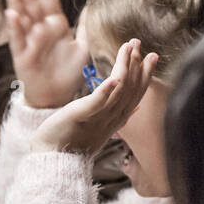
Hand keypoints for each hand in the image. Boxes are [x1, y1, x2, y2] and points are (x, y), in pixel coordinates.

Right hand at [2, 0, 87, 108]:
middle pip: (31, 4)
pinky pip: (18, 39)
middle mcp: (39, 31)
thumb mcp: (83, 48)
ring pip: (21, 17)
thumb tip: (93, 7)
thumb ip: (85, 27)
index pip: (47, 1)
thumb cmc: (69, 74)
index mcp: (54, 26)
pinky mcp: (22, 55)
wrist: (56, 96)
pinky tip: (12, 14)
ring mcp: (29, 42)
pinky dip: (15, 26)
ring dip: (15, 1)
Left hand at [32, 39, 157, 157]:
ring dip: (125, 67)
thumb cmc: (72, 142)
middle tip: (140, 44)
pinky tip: (114, 76)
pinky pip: (97, 103)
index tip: (151, 56)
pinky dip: (106, 90)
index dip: (145, 74)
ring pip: (119, 90)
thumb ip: (118, 115)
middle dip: (138, 65)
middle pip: (132, 90)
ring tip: (128, 48)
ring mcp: (98, 118)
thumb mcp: (100, 127)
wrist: (52, 159)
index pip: (136, 94)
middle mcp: (112, 118)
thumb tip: (136, 107)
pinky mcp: (81, 116)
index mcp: (117, 120)